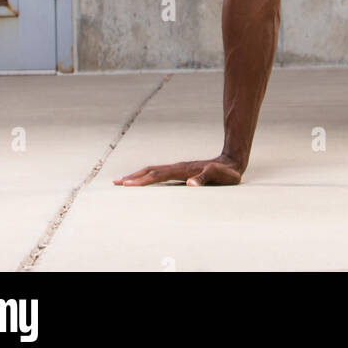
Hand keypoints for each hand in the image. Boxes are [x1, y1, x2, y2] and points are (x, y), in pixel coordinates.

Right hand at [113, 155, 242, 186]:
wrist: (231, 162)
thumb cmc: (226, 172)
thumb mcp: (218, 177)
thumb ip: (205, 178)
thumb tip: (189, 184)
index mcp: (182, 169)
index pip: (157, 175)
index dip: (142, 180)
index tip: (127, 185)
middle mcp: (178, 167)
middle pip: (151, 170)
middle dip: (133, 177)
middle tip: (116, 183)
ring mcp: (178, 168)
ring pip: (154, 170)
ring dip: (138, 176)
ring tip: (124, 181)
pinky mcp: (181, 171)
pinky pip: (160, 173)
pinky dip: (148, 176)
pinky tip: (145, 181)